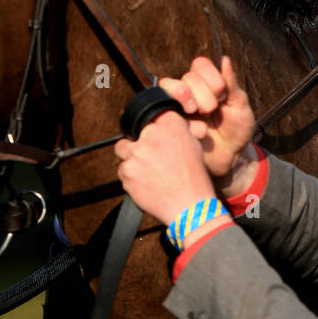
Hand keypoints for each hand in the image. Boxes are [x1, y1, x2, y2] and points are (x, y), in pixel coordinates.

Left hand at [115, 109, 215, 225]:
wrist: (189, 204)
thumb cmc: (195, 176)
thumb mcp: (193, 144)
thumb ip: (177, 130)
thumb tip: (164, 122)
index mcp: (171, 125)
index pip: (152, 114)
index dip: (149, 126)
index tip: (148, 135)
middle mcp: (152, 135)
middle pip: (132, 133)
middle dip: (137, 144)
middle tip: (148, 158)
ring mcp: (137, 153)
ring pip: (123, 152)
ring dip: (132, 160)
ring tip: (147, 173)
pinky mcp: (127, 172)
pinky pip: (122, 171)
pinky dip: (130, 177)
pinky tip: (146, 183)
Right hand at [158, 55, 257, 196]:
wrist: (229, 159)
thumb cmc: (236, 130)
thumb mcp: (240, 108)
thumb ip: (232, 85)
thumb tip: (224, 59)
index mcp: (207, 83)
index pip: (199, 64)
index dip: (209, 75)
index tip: (222, 93)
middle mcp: (189, 92)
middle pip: (186, 77)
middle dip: (202, 92)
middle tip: (212, 109)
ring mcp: (176, 106)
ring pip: (167, 88)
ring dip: (184, 97)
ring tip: (196, 113)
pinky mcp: (167, 122)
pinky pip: (159, 109)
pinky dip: (176, 116)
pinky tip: (192, 128)